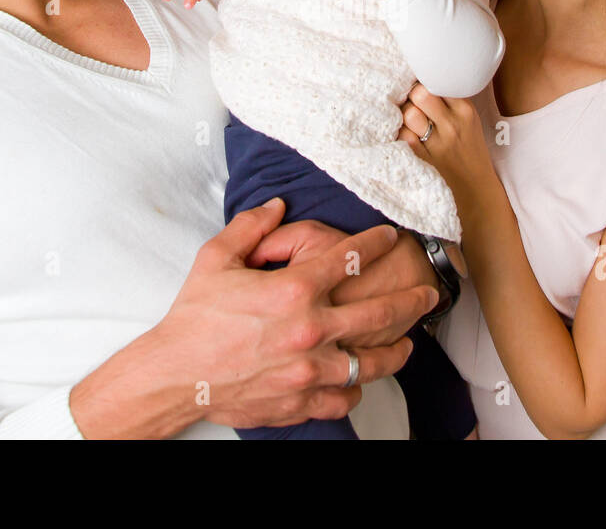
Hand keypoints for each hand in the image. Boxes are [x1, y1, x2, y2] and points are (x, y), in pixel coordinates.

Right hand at [70, 198, 437, 436]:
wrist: (175, 375)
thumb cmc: (193, 319)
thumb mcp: (216, 259)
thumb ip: (251, 228)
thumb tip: (276, 205)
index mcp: (293, 291)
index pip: (349, 258)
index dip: (375, 243)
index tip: (390, 236)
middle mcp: (310, 330)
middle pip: (380, 313)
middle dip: (411, 300)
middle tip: (429, 293)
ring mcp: (309, 370)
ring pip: (372, 361)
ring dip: (396, 350)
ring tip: (408, 342)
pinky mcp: (301, 401)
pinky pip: (344, 398)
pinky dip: (355, 389)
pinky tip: (359, 380)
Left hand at [398, 82, 504, 229]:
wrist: (475, 188)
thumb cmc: (468, 150)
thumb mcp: (469, 120)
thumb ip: (450, 101)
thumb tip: (421, 80)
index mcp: (465, 110)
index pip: (438, 82)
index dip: (424, 83)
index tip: (421, 87)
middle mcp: (452, 124)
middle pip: (420, 94)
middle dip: (411, 96)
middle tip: (411, 103)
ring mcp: (437, 143)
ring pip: (409, 115)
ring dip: (404, 115)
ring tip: (409, 121)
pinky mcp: (423, 159)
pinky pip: (403, 137)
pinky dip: (401, 134)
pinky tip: (407, 135)